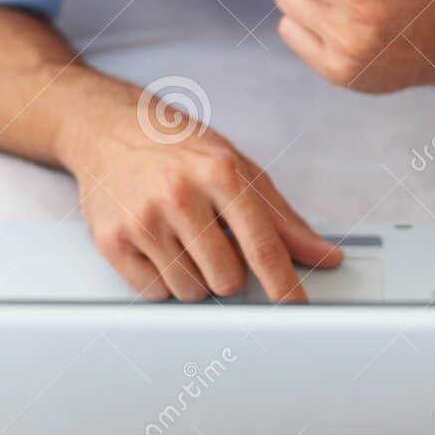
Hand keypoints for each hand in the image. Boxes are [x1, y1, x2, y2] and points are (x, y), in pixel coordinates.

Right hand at [63, 101, 341, 302]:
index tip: (296, 306)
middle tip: (212, 238)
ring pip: (191, 291)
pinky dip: (163, 281)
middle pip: (227, 279)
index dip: (283, 284)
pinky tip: (157, 245)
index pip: (261, 245)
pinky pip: (154, 294)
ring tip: (181, 237)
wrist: (108, 129)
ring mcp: (142, 219)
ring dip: (194, 277)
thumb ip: (282, 218)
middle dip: (227, 270)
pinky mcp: (111, 240)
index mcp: (220, 173)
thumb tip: (325, 256)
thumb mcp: (237, 167)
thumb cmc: (178, 147)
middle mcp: (179, 195)